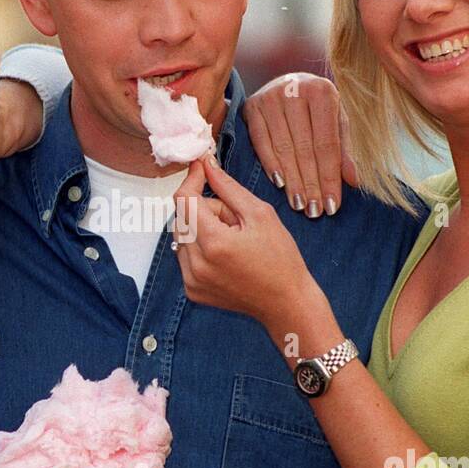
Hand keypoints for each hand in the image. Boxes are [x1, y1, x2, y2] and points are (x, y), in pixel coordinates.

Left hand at [171, 155, 319, 326]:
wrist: (286, 303)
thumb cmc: (281, 259)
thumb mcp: (260, 214)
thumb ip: (228, 187)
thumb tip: (206, 164)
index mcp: (214, 243)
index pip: (184, 200)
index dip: (191, 179)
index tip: (201, 167)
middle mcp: (196, 265)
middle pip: (182, 217)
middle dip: (204, 209)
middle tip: (234, 219)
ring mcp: (191, 281)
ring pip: (182, 235)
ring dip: (201, 229)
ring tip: (232, 240)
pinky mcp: (192, 290)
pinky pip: (185, 256)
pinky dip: (200, 248)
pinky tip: (225, 257)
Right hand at [243, 73, 358, 217]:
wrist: (288, 82)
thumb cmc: (317, 107)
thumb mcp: (336, 122)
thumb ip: (344, 150)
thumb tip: (353, 182)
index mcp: (323, 91)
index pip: (327, 144)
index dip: (330, 177)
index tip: (332, 205)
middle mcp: (295, 89)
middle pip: (305, 148)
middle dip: (311, 184)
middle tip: (314, 211)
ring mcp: (271, 97)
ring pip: (283, 148)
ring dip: (292, 180)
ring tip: (299, 205)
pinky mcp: (252, 105)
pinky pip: (260, 141)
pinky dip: (270, 164)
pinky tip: (280, 184)